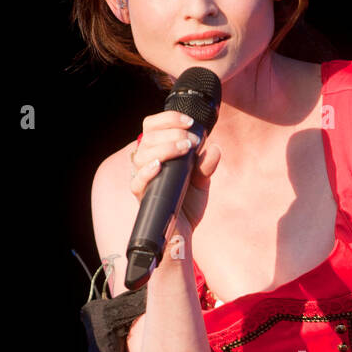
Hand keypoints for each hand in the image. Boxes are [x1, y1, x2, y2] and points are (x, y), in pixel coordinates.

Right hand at [128, 108, 221, 233]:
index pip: (152, 127)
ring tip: (185, 149)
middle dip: (171, 133)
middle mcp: (147, 163)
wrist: (183, 233)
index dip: (168, 118)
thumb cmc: (188, 205)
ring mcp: (143, 180)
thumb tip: (214, 149)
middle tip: (192, 141)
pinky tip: (159, 165)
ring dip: (165, 147)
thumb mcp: (202, 182)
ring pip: (142, 155)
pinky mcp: (143, 197)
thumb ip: (207, 166)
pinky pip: (137, 181)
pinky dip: (147, 171)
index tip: (190, 121)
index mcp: (158, 153)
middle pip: (147, 137)